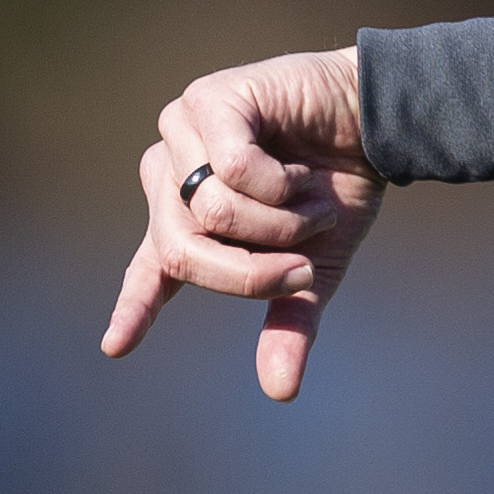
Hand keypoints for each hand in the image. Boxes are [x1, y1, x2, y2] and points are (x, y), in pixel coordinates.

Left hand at [101, 47, 384, 401]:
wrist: (377, 122)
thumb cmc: (340, 188)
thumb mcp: (315, 265)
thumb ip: (288, 317)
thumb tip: (280, 392)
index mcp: (189, 216)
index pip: (152, 269)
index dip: (135, 308)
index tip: (116, 347)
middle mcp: (172, 172)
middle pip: (181, 251)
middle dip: (250, 271)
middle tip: (303, 267)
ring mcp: (183, 133)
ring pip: (211, 212)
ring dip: (279, 221)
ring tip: (311, 199)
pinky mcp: (209, 101)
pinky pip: (229, 169)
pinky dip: (279, 183)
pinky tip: (302, 167)